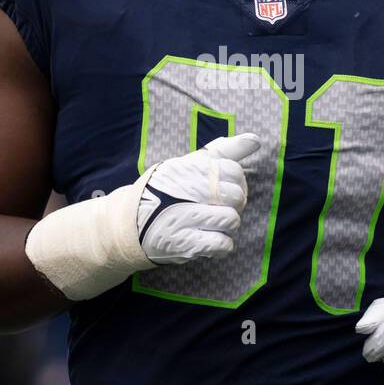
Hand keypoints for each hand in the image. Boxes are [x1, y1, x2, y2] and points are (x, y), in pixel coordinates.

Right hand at [137, 133, 259, 264]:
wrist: (128, 223)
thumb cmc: (165, 191)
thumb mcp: (188, 164)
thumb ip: (223, 151)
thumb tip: (254, 139)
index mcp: (190, 167)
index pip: (233, 170)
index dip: (236, 182)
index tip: (224, 188)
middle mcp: (188, 189)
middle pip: (236, 196)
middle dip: (233, 205)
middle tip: (218, 208)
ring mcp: (186, 217)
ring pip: (232, 220)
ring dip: (226, 226)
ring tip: (211, 224)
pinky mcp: (185, 243)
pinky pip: (222, 244)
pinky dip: (222, 245)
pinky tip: (209, 240)